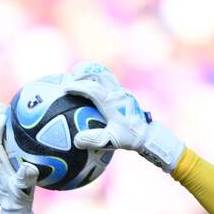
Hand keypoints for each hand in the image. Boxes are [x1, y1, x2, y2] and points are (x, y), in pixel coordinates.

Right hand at [67, 62, 184, 172]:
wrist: (147, 134)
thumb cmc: (129, 137)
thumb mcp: (111, 141)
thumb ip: (94, 140)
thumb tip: (76, 141)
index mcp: (111, 102)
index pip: (91, 88)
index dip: (77, 87)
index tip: (65, 88)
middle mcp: (116, 93)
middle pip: (98, 74)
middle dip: (83, 73)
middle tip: (71, 77)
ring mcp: (121, 91)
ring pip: (105, 74)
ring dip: (92, 73)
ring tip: (81, 76)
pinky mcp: (124, 93)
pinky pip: (110, 80)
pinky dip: (99, 79)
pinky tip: (94, 85)